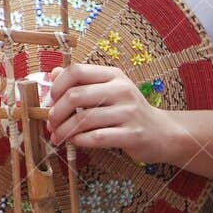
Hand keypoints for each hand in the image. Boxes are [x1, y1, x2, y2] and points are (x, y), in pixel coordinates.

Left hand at [46, 63, 171, 163]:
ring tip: (57, 137)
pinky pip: (97, 137)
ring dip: (64, 130)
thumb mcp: (109, 89)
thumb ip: (82, 82)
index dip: (57, 85)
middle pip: (76, 96)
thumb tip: (53, 73)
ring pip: (84, 119)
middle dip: (56, 112)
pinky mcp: (132, 134)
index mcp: (113, 75)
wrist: (163, 132)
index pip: (76, 71)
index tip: (51, 100)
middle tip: (50, 124)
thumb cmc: (127, 110)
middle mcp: (122, 90)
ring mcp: (129, 112)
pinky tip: (74, 142)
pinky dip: (80, 140)